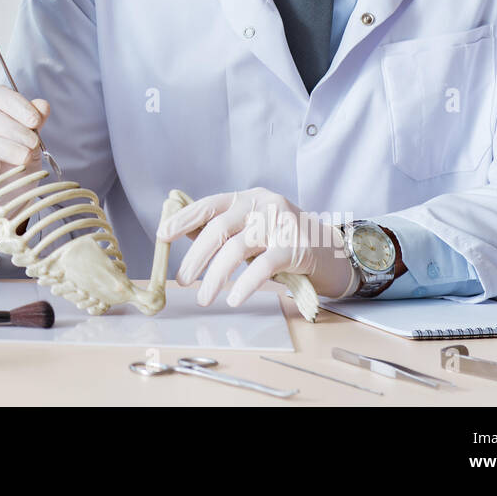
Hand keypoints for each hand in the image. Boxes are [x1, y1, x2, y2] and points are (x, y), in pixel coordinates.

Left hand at [157, 187, 356, 306]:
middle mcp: (263, 204)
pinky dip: (244, 283)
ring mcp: (281, 223)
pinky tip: (233, 298)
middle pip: (220, 228)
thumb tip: (184, 236)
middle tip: (182, 279)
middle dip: (196, 256)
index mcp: (248, 198)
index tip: (162, 234)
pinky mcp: (296, 247)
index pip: (210, 205)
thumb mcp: (253, 229)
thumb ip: (224, 230)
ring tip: (203, 296)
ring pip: (238, 248)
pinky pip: (263, 266)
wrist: (334, 252)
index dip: (184, 219)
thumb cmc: (286, 241)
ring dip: (216, 275)